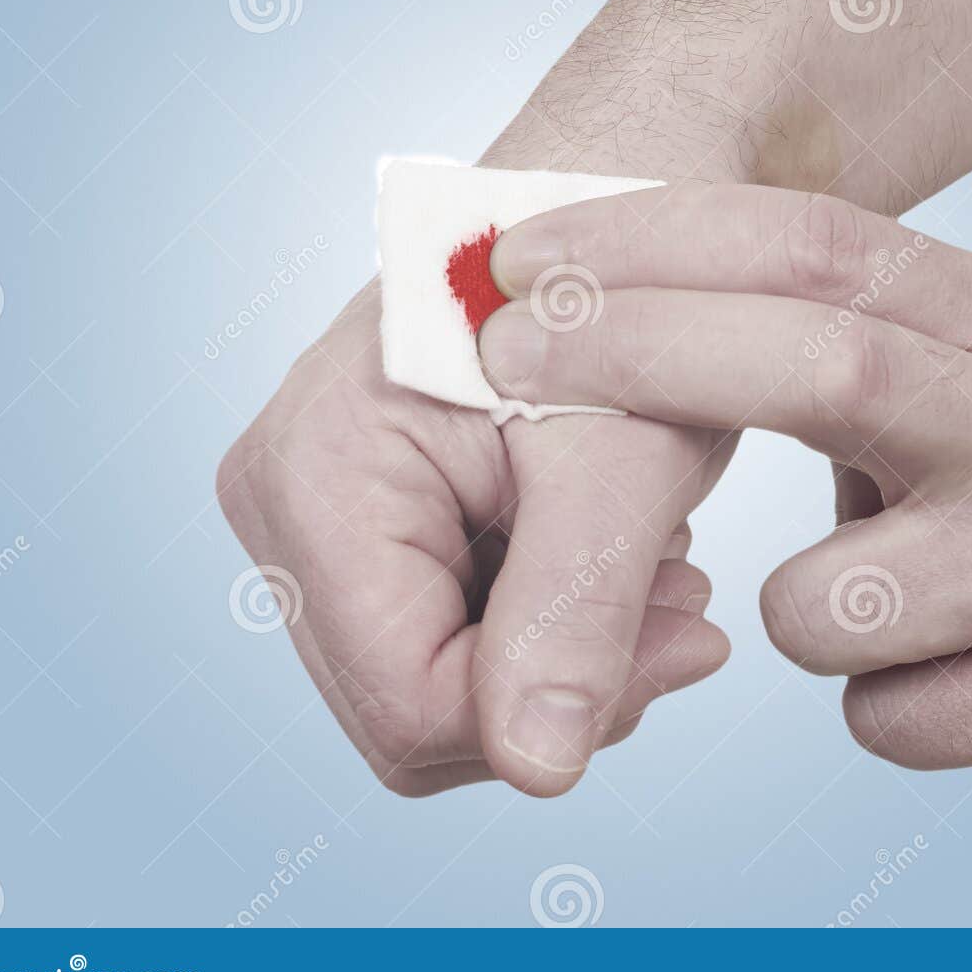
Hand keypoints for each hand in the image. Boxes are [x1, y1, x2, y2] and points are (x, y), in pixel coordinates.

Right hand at [216, 278, 728, 795]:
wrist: (622, 199)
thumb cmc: (626, 290)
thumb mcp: (619, 454)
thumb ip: (574, 607)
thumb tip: (540, 772)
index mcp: (312, 475)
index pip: (408, 705)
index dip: (551, 708)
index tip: (686, 642)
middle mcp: (284, 495)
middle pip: (411, 705)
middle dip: (558, 675)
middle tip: (679, 595)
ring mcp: (319, 504)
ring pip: (435, 677)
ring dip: (561, 643)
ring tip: (654, 555)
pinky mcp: (366, 509)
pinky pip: (445, 625)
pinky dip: (543, 610)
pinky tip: (609, 543)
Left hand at [479, 184, 971, 767]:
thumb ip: (924, 359)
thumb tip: (781, 417)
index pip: (817, 246)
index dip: (661, 235)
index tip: (535, 241)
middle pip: (808, 364)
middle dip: (634, 351)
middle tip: (506, 349)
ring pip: (830, 608)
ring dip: (806, 605)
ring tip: (893, 582)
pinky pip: (903, 725)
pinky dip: (892, 697)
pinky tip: (971, 661)